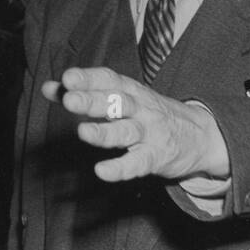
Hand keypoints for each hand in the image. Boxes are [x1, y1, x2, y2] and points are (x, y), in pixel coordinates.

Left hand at [44, 66, 229, 181]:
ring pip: (127, 131)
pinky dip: (121, 168)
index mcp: (130, 91)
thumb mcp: (120, 99)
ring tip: (82, 132)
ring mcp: (150, 132)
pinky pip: (138, 162)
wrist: (201, 134)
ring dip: (105, 132)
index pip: (109, 80)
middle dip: (93, 100)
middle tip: (70, 99)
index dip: (89, 78)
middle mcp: (140, 108)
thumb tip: (48, 87)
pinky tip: (102, 172)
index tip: (68, 78)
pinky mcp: (157, 157)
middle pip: (117, 102)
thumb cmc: (148, 114)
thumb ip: (83, 93)